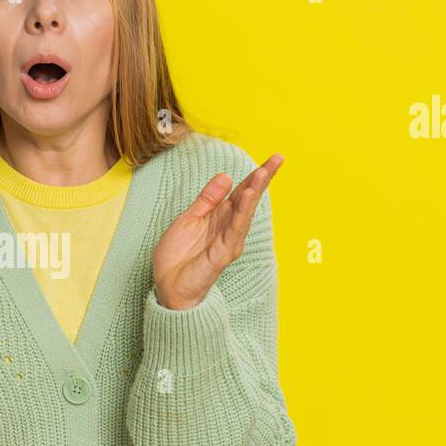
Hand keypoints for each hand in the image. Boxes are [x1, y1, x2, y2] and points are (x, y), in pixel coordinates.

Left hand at [152, 154, 283, 309]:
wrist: (167, 287)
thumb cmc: (178, 257)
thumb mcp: (189, 219)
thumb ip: (207, 199)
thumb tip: (226, 176)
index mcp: (220, 218)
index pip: (241, 192)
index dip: (255, 175)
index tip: (272, 159)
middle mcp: (229, 229)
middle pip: (248, 199)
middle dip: (263, 178)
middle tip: (278, 158)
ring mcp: (228, 241)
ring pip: (244, 213)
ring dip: (254, 191)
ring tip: (263, 172)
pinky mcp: (222, 254)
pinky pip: (234, 229)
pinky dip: (242, 212)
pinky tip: (247, 196)